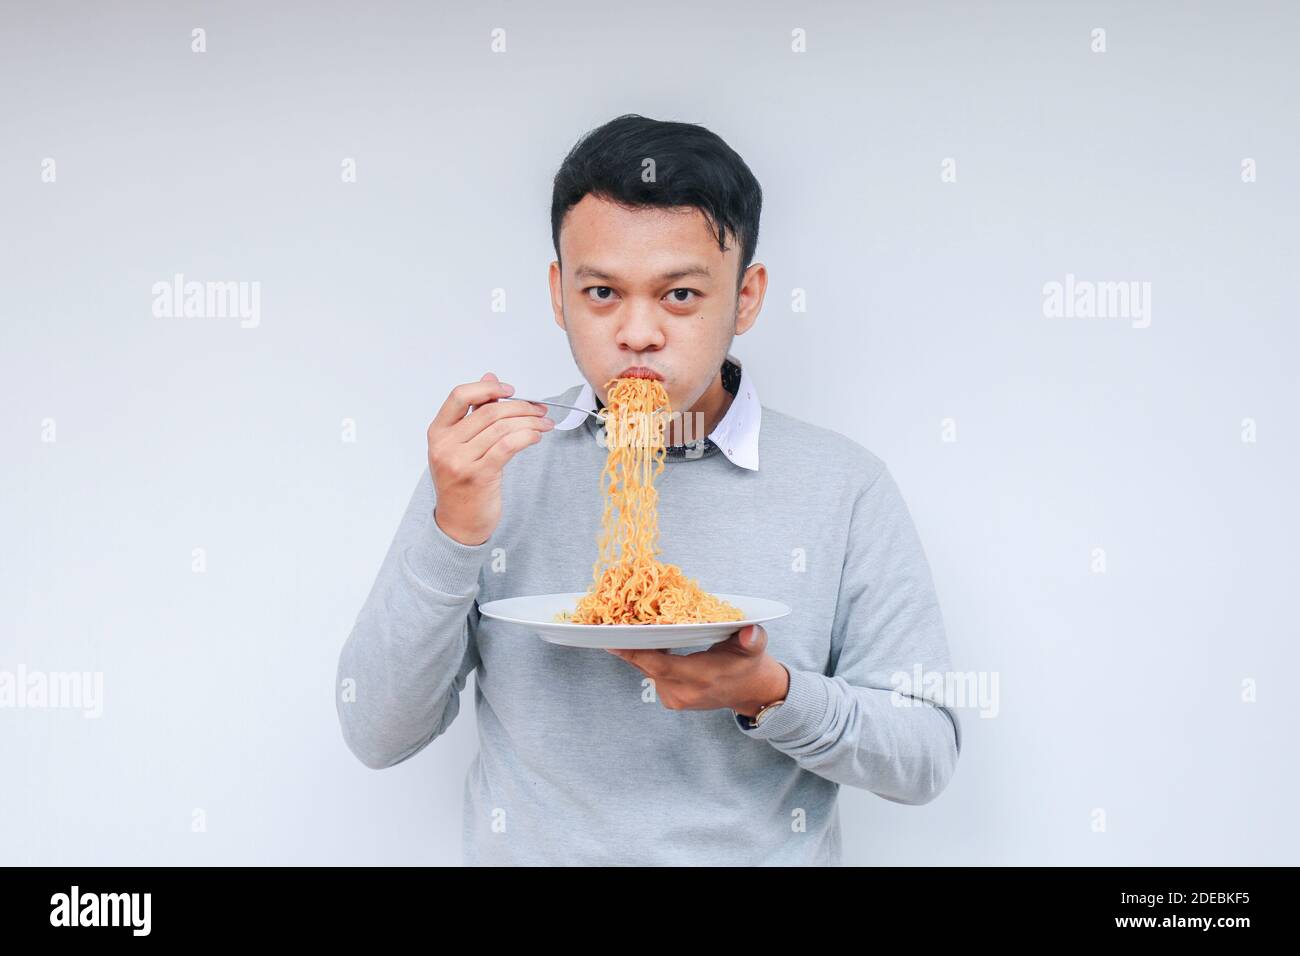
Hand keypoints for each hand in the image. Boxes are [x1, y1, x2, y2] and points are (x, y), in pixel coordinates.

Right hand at [427, 371, 554, 544]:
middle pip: (489, 412)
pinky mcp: (479, 476)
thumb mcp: (462, 446)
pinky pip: (508, 446)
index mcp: (438, 432)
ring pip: (501, 428)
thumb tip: (490, 378)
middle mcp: (445, 445)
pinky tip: (536, 437)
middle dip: (520, 407)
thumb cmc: (462, 482)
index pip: (459, 396)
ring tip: (544, 424)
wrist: (458, 524)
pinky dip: (526, 436)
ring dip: (529, 422)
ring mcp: (460, 461)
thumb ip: (474, 412)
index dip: (488, 389)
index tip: (511, 391)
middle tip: (540, 410)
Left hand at [605, 624, 789, 716]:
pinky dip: (646, 659)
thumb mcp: (755, 648)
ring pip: (647, 670)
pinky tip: (643, 641)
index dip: (635, 652)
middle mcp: (684, 693)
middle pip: (646, 667)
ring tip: (626, 627)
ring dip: (637, 651)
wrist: (751, 692)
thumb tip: (750, 632)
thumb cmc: (749, 664)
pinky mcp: (671, 700)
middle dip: (628, 646)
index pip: (660, 666)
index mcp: (701, 678)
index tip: (613, 637)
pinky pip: (652, 675)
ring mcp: (676, 699)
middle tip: (610, 622)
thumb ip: (752, 639)